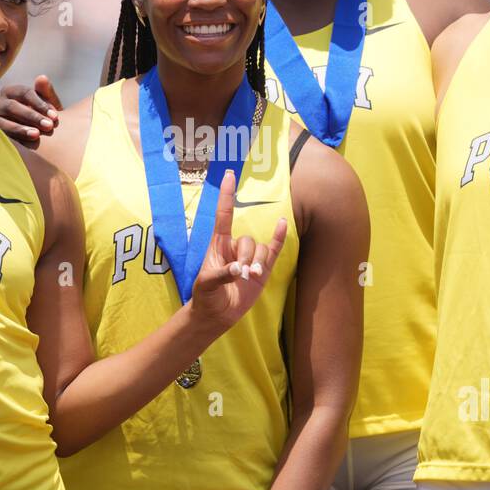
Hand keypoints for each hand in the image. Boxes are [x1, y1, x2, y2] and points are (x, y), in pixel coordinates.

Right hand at [0, 75, 62, 148]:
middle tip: (49, 126)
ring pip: (4, 121)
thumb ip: (46, 92)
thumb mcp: (47, 105)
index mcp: (12, 91)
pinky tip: (28, 141)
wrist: (38, 134)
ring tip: (37, 135)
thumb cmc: (42, 116)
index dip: (40, 104)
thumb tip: (42, 78)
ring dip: (21, 128)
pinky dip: (15, 137)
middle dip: (32, 116)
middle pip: (13, 106)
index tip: (55, 116)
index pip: (24, 93)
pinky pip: (1, 134)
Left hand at [188, 169, 288, 328]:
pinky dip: (279, 238)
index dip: (227, 195)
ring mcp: (250, 258)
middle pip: (248, 240)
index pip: (224, 215)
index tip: (229, 175)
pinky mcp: (262, 270)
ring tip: (250, 278)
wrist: (216, 314)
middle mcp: (235, 247)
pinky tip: (283, 224)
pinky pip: (273, 250)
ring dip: (258, 263)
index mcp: (218, 245)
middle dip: (247, 257)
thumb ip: (220, 274)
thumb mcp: (206, 284)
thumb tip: (239, 270)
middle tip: (241, 275)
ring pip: (261, 250)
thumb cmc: (206, 296)